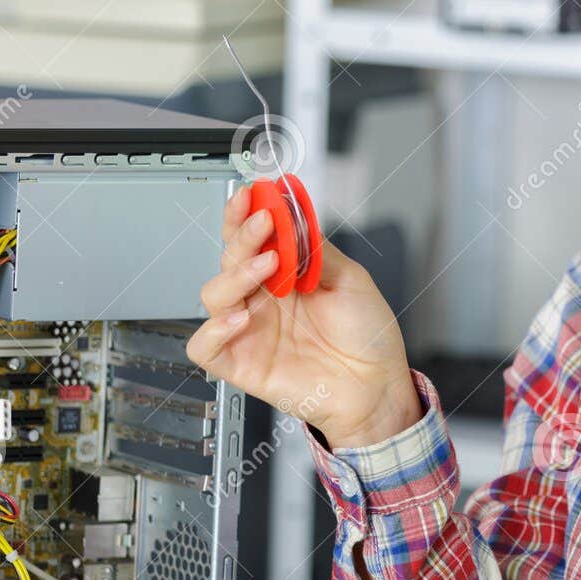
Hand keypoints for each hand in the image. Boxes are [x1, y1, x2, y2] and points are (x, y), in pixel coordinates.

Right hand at [185, 185, 423, 448]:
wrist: (375, 386)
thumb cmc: (367, 338)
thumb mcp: (351, 280)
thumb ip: (317, 251)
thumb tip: (293, 219)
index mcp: (285, 278)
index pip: (252, 240)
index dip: (245, 215)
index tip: (253, 194)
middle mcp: (263, 301)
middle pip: (229, 260)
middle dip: (242, 236)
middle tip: (264, 222)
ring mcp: (250, 330)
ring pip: (214, 295)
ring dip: (234, 274)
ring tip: (265, 267)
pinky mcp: (241, 363)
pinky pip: (204, 346)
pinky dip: (213, 330)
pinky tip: (239, 318)